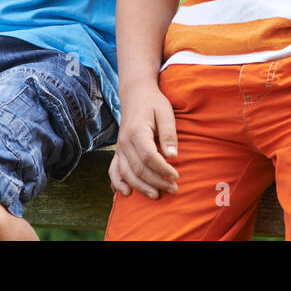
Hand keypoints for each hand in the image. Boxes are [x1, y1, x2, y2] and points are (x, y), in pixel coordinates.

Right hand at [108, 85, 179, 199]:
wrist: (135, 94)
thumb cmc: (154, 103)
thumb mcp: (165, 113)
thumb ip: (169, 134)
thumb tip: (173, 157)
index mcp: (137, 131)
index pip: (148, 156)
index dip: (163, 169)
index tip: (177, 176)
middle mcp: (125, 141)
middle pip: (138, 168)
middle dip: (157, 182)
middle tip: (174, 189)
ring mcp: (119, 147)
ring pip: (126, 173)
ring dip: (141, 187)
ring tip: (157, 195)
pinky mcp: (118, 151)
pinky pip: (113, 170)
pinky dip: (118, 183)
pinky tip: (126, 193)